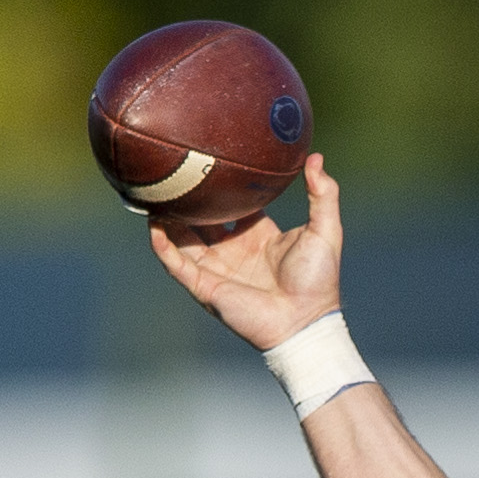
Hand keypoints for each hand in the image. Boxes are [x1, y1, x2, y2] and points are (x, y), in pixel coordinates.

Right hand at [148, 154, 343, 349]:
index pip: (233, 207)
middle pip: (202, 221)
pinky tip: (153, 227)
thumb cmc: (318, 279)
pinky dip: (163, 247)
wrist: (305, 320)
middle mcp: (233, 251)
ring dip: (168, 220)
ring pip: (183, 240)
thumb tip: (315, 157)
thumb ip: (323, 193)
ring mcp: (217, 269)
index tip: (209, 163)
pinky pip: (177, 264)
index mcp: (257, 236)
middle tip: (173, 175)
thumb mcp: (325, 228)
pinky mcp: (206, 287)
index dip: (221, 188)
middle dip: (187, 202)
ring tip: (153, 195)